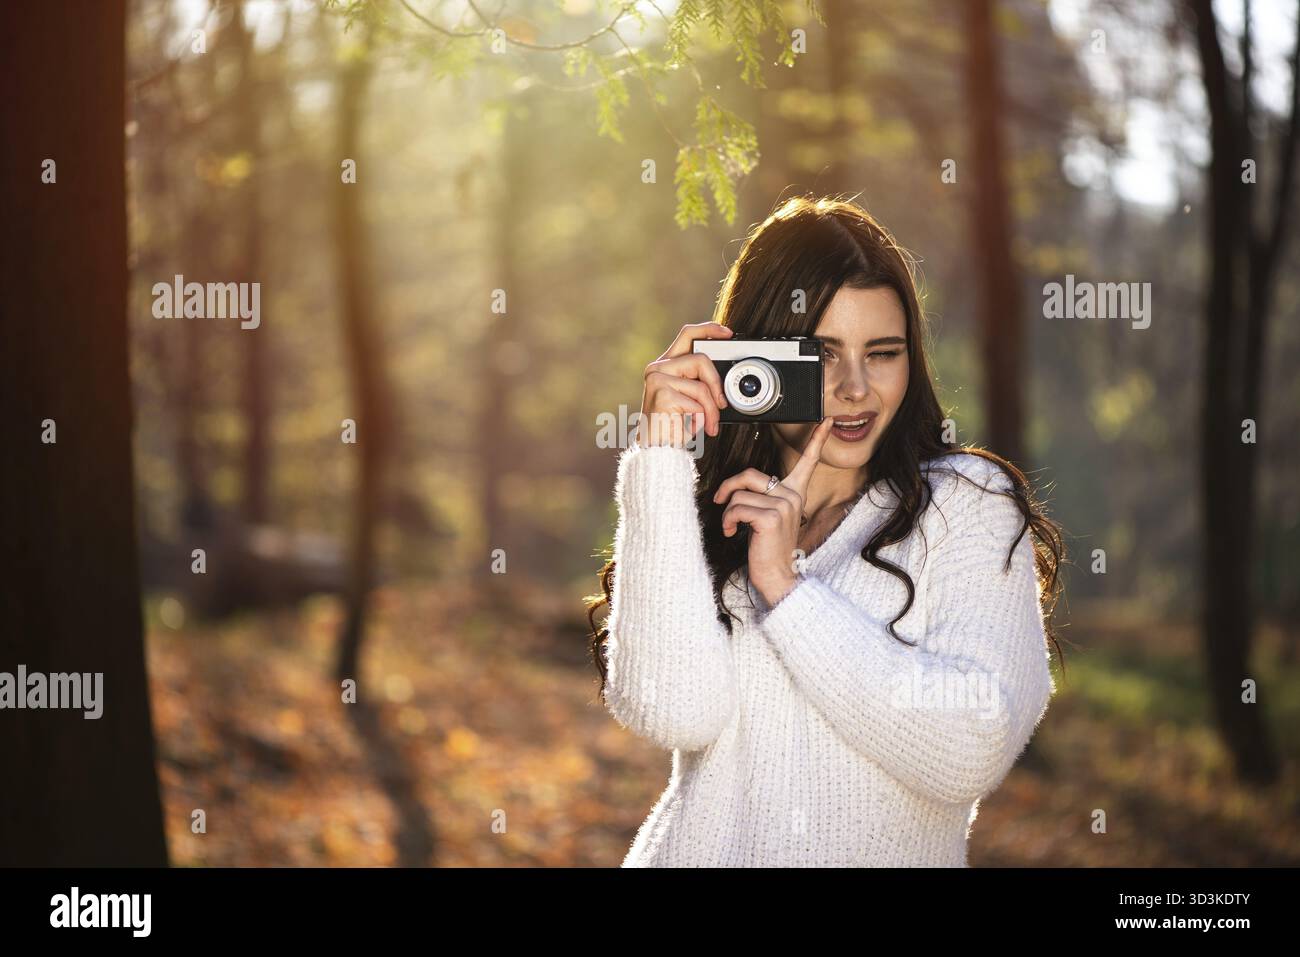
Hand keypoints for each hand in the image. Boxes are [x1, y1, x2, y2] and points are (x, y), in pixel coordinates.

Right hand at [636, 322, 731, 447]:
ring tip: (709, 425)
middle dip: (717, 384)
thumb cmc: (674, 426)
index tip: (728, 333)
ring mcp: (657, 380)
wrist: (657, 450)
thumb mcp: (690, 399)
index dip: (709, 329)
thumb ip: (699, 382)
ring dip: (712, 410)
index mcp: (664, 365)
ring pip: (702, 386)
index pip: (687, 334)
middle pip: (701, 359)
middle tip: (722, 403)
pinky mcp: (662, 394)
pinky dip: (702, 419)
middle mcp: (657, 368)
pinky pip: (697, 403)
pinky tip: (692, 428)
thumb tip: (724, 382)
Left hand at [712, 416, 835, 606]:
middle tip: (720, 501)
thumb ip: (761, 497)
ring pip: (739, 494)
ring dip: (728, 512)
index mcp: (796, 493)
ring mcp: (784, 505)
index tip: (826, 420)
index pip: (808, 461)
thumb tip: (735, 489)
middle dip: (728, 487)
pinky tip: (733, 533)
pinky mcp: (770, 517)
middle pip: (749, 474)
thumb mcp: (767, 517)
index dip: (817, 440)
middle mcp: (793, 496)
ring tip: (733, 527)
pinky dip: (728, 521)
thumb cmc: (768, 548)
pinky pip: (737, 508)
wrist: (777, 576)